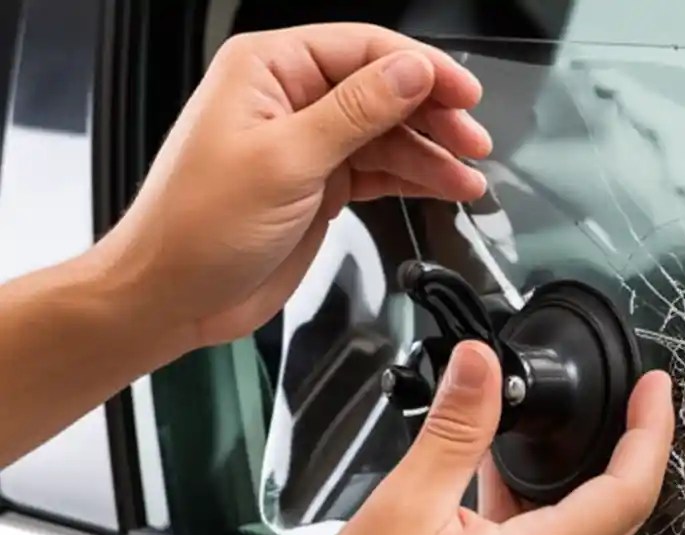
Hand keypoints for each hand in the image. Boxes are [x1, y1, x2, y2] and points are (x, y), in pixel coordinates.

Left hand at [101, 23, 490, 348]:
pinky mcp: (318, 183)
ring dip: (431, 154)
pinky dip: (414, 179)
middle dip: (433, 114)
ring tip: (467, 176)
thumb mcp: (286, 161)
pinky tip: (444, 187)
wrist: (172, 296)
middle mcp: (288, 98)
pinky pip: (379, 170)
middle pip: (383, 90)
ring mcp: (306, 142)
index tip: (465, 95)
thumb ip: (356, 112)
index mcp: (268, 70)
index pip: (364, 49)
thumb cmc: (197, 226)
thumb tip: (411, 72)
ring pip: (388, 134)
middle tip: (473, 140)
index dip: (422, 69)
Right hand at [249, 342, 674, 534]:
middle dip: (631, 448)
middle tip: (629, 399)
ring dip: (582, 478)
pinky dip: (543, 509)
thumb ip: (453, 431)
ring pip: (585, 533)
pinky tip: (501, 482)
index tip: (654, 388)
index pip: (629, 492)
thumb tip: (479, 367)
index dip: (650, 431)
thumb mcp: (402, 508)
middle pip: (619, 512)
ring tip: (558, 430)